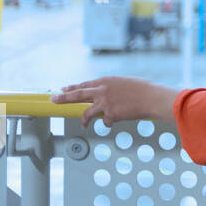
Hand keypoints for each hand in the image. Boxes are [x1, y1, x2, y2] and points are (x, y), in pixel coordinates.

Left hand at [51, 76, 177, 127]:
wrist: (151, 97)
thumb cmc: (143, 90)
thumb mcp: (126, 83)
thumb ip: (113, 88)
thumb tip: (107, 95)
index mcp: (106, 81)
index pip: (84, 85)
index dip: (72, 88)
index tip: (64, 89)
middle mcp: (102, 91)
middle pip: (77, 95)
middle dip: (63, 98)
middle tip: (53, 99)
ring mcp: (104, 103)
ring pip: (86, 113)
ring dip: (84, 120)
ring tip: (84, 124)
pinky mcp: (109, 114)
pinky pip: (106, 121)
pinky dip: (111, 122)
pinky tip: (118, 120)